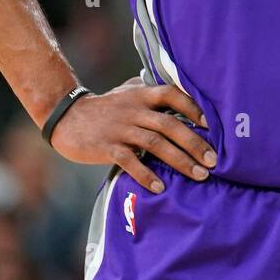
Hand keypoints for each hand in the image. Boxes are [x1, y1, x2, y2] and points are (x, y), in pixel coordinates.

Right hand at [49, 76, 216, 192]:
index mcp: (142, 95)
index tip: (211, 126)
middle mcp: (134, 110)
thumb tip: (184, 95)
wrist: (65, 116)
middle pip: (170, 125)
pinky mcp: (106, 147)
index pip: (172, 95)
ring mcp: (120, 128)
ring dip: (180, 161)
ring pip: (155, 144)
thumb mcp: (128, 91)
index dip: (193, 108)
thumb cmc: (105, 106)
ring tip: (200, 175)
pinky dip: (146, 174)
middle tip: (214, 161)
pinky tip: (160, 187)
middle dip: (194, 144)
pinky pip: (130, 161)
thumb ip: (152, 93)